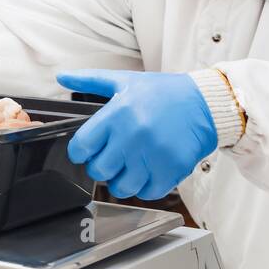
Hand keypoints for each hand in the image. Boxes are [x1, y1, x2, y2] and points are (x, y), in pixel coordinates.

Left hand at [56, 69, 217, 199]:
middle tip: (113, 157)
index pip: (81, 147)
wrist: (206, 103)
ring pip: (121, 188)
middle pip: (98, 171)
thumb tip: (62, 76)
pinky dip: (146, 187)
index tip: (88, 150)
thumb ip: (90, 80)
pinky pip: (147, 193)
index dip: (80, 152)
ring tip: (131, 166)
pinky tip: (149, 171)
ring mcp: (152, 155)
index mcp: (117, 114)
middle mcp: (132, 135)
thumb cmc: (164, 93)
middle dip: (102, 167)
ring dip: (123, 181)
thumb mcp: (124, 81)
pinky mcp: (171, 169)